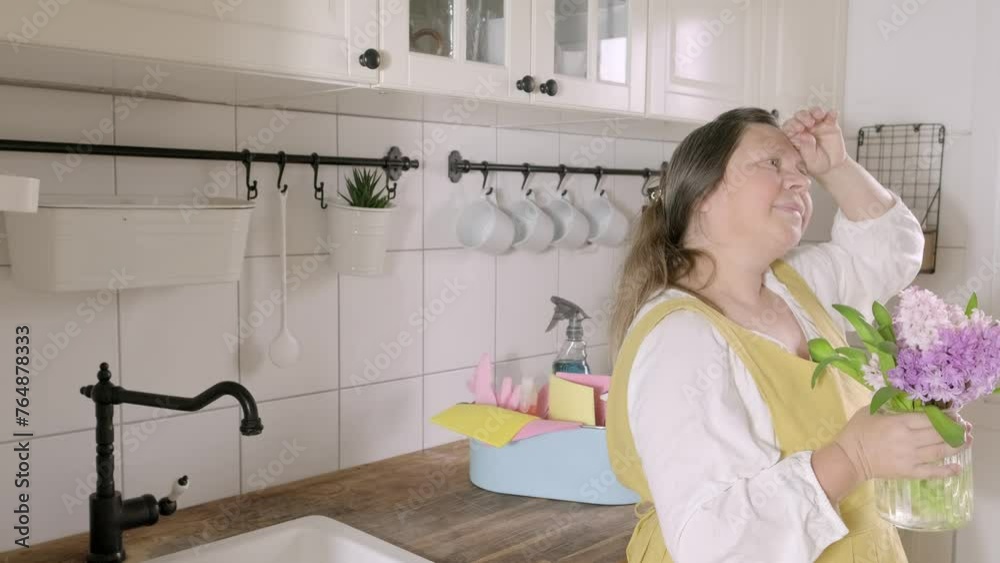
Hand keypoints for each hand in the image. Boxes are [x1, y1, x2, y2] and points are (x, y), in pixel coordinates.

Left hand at [781, 107, 848, 176]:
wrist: (832, 166)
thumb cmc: (817, 164)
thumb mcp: (810, 160)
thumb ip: (806, 148)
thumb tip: (804, 135)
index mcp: (794, 136)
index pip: (789, 126)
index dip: (792, 125)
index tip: (799, 128)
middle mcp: (804, 127)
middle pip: (799, 116)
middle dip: (803, 116)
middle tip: (809, 123)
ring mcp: (817, 124)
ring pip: (814, 112)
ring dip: (816, 111)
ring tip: (819, 116)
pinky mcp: (830, 123)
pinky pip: (830, 115)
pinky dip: (832, 113)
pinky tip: (833, 114)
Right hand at [833, 406, 969, 481]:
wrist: (848, 458)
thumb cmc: (856, 431)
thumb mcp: (869, 410)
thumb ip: (887, 404)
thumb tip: (902, 399)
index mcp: (899, 423)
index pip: (930, 419)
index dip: (946, 416)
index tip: (954, 414)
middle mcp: (909, 440)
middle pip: (940, 434)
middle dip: (956, 429)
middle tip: (964, 426)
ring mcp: (910, 457)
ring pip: (940, 451)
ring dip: (958, 445)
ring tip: (968, 440)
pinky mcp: (909, 471)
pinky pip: (932, 472)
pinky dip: (947, 471)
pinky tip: (958, 467)